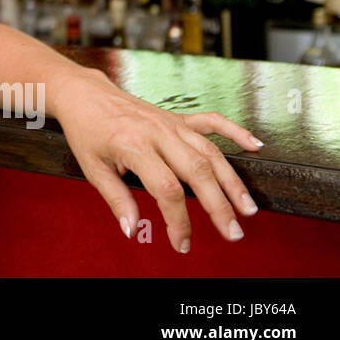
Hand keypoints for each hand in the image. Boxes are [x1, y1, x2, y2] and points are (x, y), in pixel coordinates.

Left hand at [54, 68, 262, 252]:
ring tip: (248, 208)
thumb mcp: (92, 168)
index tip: (182, 244)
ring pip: (210, 152)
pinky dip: (235, 132)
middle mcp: (157, 133)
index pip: (166, 189)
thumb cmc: (87, 132)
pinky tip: (255, 146)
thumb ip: (116, 199)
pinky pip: (212, 122)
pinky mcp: (177, 117)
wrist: (84, 95)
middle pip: (196, 171)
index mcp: (133, 146)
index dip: (178, 220)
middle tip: (233, 233)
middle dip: (218, 205)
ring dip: (232, 181)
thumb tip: (132, 230)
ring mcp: (170, 123)